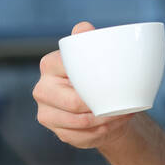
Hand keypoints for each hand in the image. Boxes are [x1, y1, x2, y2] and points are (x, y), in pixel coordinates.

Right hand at [32, 21, 134, 149]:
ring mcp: (46, 114)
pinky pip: (82, 136)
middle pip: (73, 102)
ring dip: (105, 121)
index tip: (111, 81)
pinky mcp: (57, 132)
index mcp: (49, 65)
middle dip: (100, 106)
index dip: (91, 79)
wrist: (97, 102)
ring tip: (122, 114)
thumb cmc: (95, 74)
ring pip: (80, 122)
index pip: (67, 70)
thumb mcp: (93, 53)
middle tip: (122, 104)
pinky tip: (114, 124)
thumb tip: (84, 28)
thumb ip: (87, 38)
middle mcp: (42, 90)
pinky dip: (102, 132)